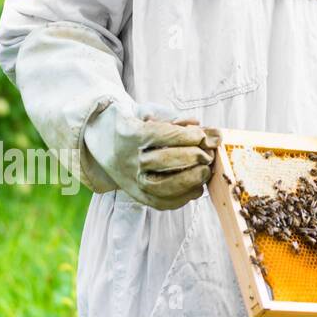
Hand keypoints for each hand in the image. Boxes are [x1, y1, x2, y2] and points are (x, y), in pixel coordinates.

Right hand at [82, 101, 216, 209]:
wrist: (102, 141)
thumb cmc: (136, 125)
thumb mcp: (152, 114)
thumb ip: (182, 123)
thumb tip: (213, 134)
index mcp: (130, 133)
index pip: (160, 135)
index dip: (185, 136)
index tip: (202, 135)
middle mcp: (128, 158)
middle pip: (161, 160)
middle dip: (191, 157)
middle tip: (207, 155)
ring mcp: (131, 179)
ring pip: (160, 186)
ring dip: (189, 180)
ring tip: (205, 172)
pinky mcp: (136, 195)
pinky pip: (160, 202)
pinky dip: (182, 198)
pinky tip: (197, 188)